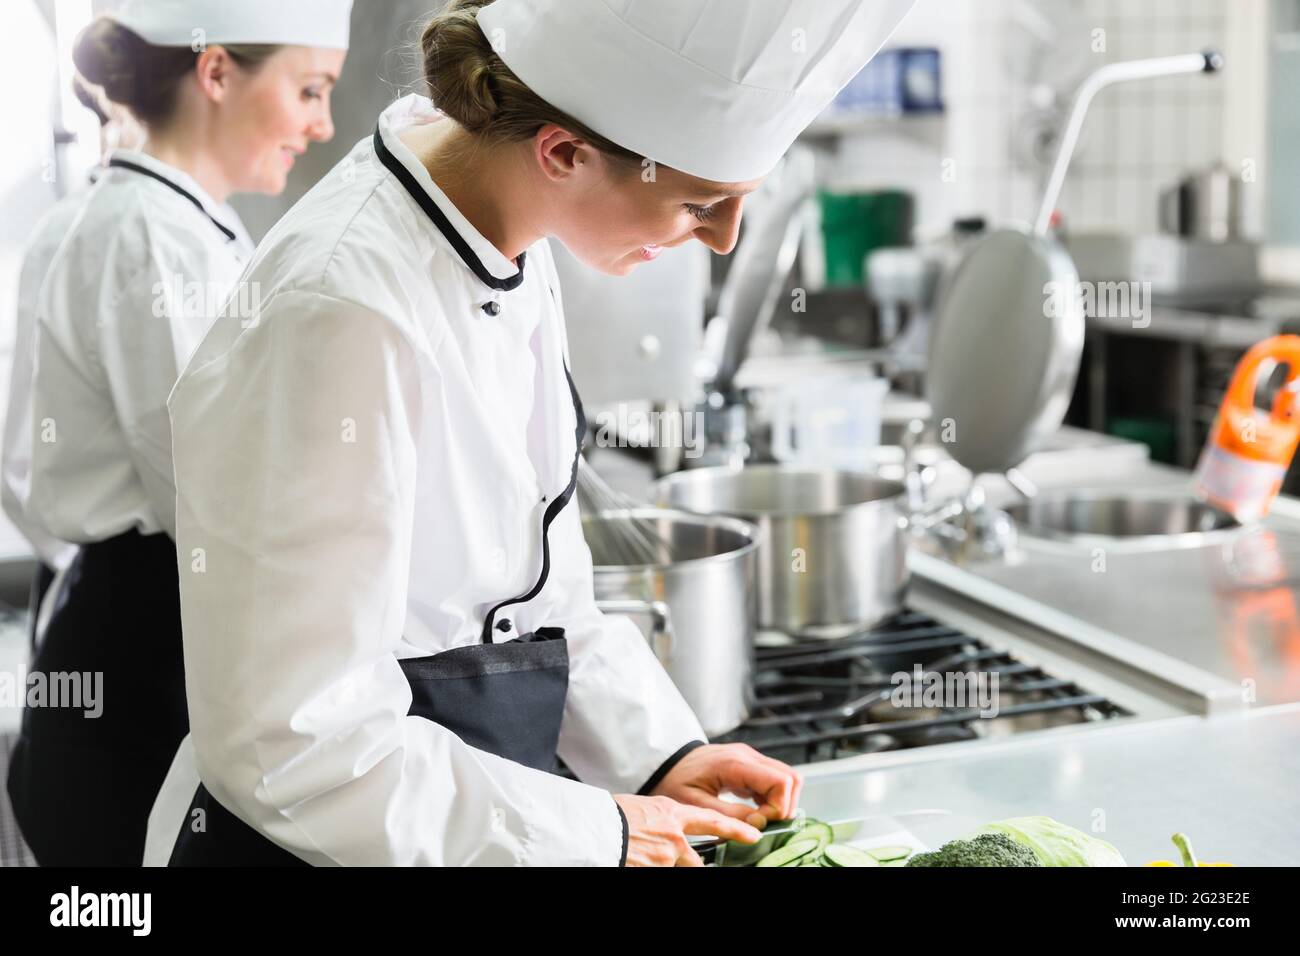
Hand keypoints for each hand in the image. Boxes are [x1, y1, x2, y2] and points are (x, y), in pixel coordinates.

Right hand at [613, 794, 761, 866]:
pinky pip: (656, 871)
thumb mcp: (638, 808)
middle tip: (668, 859)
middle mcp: (673, 836)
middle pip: (695, 861)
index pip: (711, 820)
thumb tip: (656, 829)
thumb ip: (657, 819)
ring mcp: (665, 858)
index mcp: (670, 812)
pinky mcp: (656, 870)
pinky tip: (632, 860)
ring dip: (657, 864)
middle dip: (686, 865)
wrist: (589, 828)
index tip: (752, 835)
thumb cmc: (605, 816)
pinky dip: (646, 867)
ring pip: (673, 868)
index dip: (734, 829)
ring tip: (638, 855)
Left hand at [651, 743, 802, 828]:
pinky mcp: (749, 763)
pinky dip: (772, 796)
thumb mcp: (696, 804)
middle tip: (762, 822)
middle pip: (790, 778)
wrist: (666, 763)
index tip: (759, 822)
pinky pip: (774, 778)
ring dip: (780, 801)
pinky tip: (755, 809)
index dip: (778, 807)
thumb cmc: (676, 781)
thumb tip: (758, 825)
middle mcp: (747, 755)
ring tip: (758, 817)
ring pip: (787, 777)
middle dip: (784, 805)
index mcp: (735, 764)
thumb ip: (729, 815)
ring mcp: (750, 757)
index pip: (781, 781)